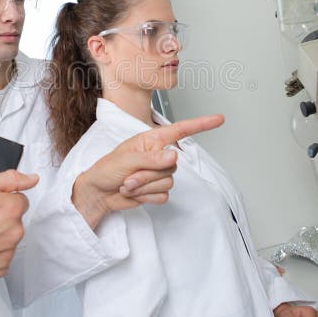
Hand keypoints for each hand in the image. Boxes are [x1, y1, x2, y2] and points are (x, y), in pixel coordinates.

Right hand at [0, 169, 38, 285]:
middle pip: (15, 221)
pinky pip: (2, 258)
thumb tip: (32, 179)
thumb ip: (10, 180)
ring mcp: (7, 252)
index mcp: (11, 209)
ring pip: (8, 239)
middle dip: (0, 219)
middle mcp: (14, 231)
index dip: (2, 201)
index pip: (20, 201)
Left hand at [72, 114, 223, 228]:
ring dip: (144, 187)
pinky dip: (146, 197)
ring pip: (168, 183)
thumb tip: (174, 156)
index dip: (201, 124)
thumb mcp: (126, 160)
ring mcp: (159, 173)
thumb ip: (152, 158)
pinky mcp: (157, 190)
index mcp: (152, 140)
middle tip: (128, 177)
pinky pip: (163, 196)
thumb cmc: (106, 170)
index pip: (181, 130)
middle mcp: (158, 155)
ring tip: (128, 184)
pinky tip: (134, 193)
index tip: (219, 119)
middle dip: (147, 175)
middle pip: (172, 166)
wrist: (98, 193)